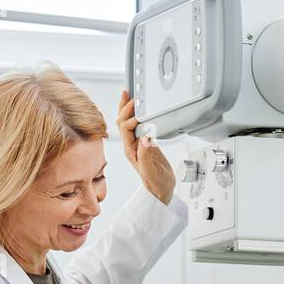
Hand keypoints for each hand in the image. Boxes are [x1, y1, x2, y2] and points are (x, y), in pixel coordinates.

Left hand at [116, 89, 175, 204]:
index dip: (132, 117)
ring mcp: (137, 143)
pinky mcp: (144, 142)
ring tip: (128, 94)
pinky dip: (136, 114)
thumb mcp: (151, 170)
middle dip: (124, 107)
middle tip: (130, 94)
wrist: (161, 190)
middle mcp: (131, 145)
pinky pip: (136, 125)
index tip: (141, 111)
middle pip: (122, 121)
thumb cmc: (156, 183)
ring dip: (126, 107)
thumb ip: (147, 154)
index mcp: (131, 150)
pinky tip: (139, 107)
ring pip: (127, 121)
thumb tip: (145, 138)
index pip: (126, 128)